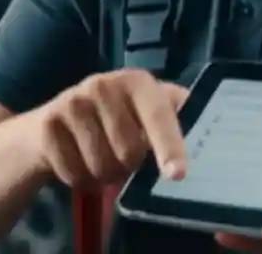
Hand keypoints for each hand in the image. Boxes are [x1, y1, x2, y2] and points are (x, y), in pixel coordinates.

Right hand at [31, 68, 188, 190]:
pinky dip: (79, 180)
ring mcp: (72, 101)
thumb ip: (176, 118)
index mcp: (137, 82)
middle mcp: (103, 84)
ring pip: (101, 167)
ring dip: (103, 175)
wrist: (50, 124)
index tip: (177, 174)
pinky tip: (77, 161)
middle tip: (121, 157)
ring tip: (99, 158)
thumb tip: (213, 140)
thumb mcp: (145, 111)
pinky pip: (74, 175)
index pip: (158, 115)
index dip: (169, 145)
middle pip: (128, 152)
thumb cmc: (113, 120)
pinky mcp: (48, 124)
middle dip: (127, 166)